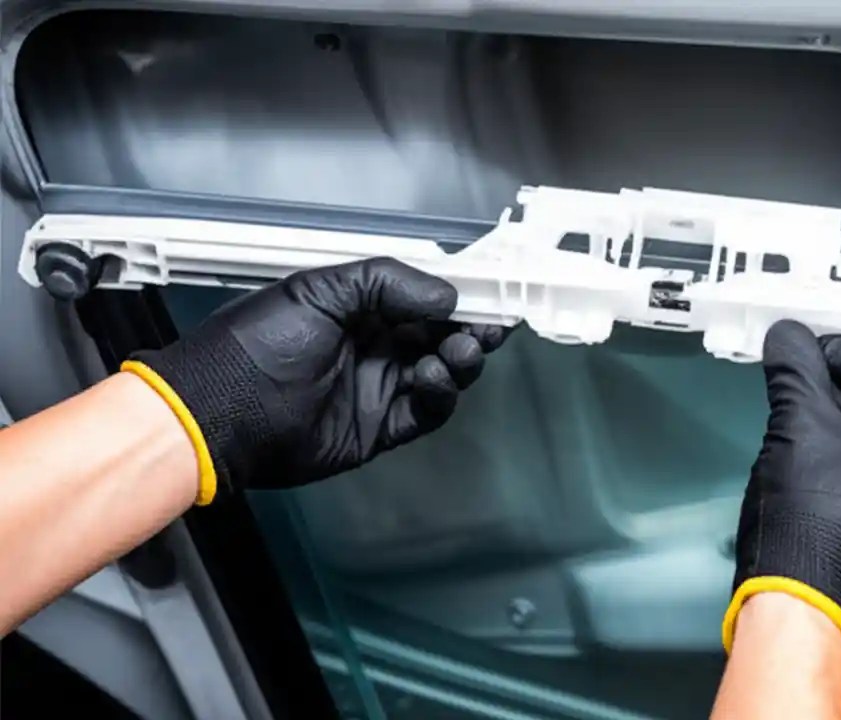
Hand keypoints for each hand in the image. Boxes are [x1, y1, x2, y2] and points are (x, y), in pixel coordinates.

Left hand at [128, 258, 507, 501]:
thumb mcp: (320, 291)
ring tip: (458, 352)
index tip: (492, 291)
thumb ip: (387, 283)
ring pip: (443, 373)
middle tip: (488, 325)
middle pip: (443, 335)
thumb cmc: (256, 345)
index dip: (461, 294)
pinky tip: (434, 379)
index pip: (425, 297)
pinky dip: (441, 396)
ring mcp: (379, 388)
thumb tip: (446, 294)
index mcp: (360, 307)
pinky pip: (426, 413)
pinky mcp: (379, 428)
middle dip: (472, 328)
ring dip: (461, 360)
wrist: (219, 413)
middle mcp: (374, 345)